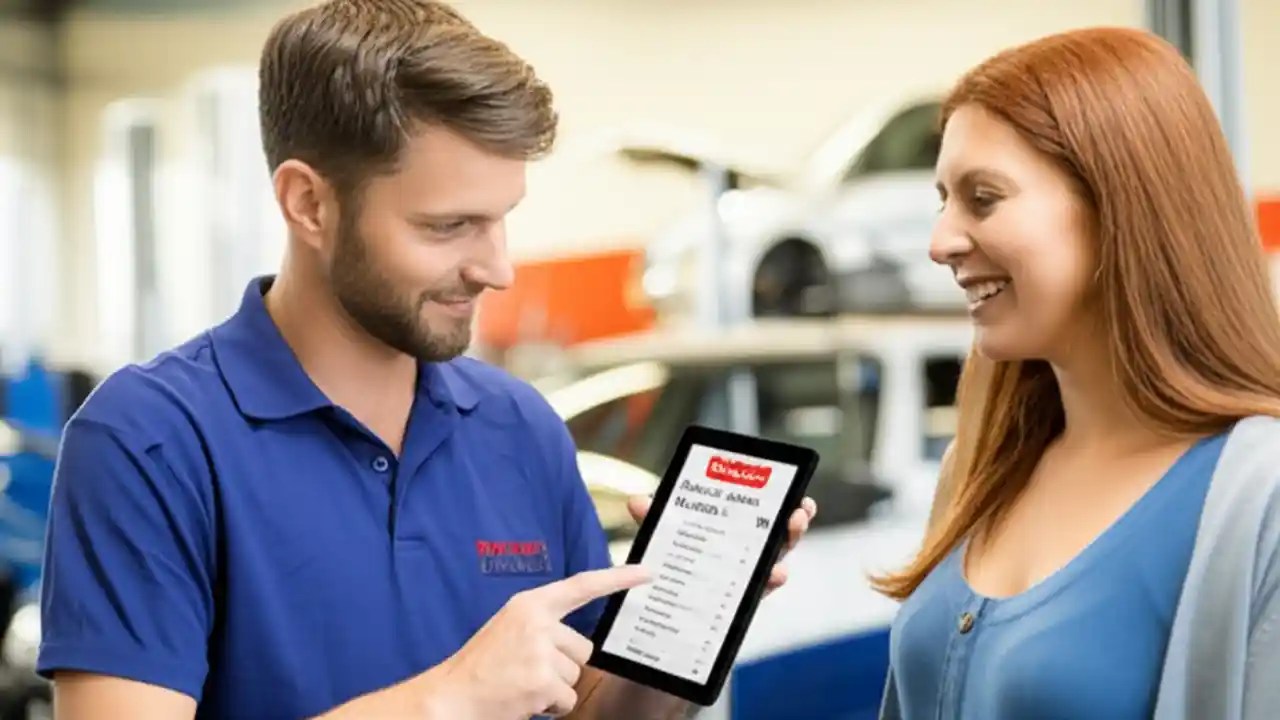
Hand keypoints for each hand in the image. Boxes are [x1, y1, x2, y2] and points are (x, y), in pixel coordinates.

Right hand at [423, 565, 650, 718]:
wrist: (451, 697)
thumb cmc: (480, 668)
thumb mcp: (509, 630)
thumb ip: (540, 627)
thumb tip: (576, 643)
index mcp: (529, 605)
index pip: (581, 586)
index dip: (616, 579)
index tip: (646, 573)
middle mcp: (537, 622)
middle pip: (583, 647)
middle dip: (564, 666)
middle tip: (529, 673)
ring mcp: (540, 651)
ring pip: (575, 675)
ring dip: (554, 689)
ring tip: (522, 687)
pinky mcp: (542, 681)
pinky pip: (567, 699)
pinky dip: (550, 708)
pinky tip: (524, 702)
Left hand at [626, 495, 816, 595]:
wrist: (660, 612)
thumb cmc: (670, 562)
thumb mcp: (662, 535)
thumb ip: (654, 519)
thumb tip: (638, 502)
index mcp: (734, 533)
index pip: (764, 516)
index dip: (786, 506)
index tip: (799, 496)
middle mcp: (745, 556)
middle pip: (778, 538)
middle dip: (792, 524)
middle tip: (798, 513)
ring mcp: (744, 580)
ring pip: (774, 564)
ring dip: (784, 551)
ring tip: (789, 539)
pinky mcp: (738, 603)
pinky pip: (759, 592)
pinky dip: (769, 580)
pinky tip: (774, 574)